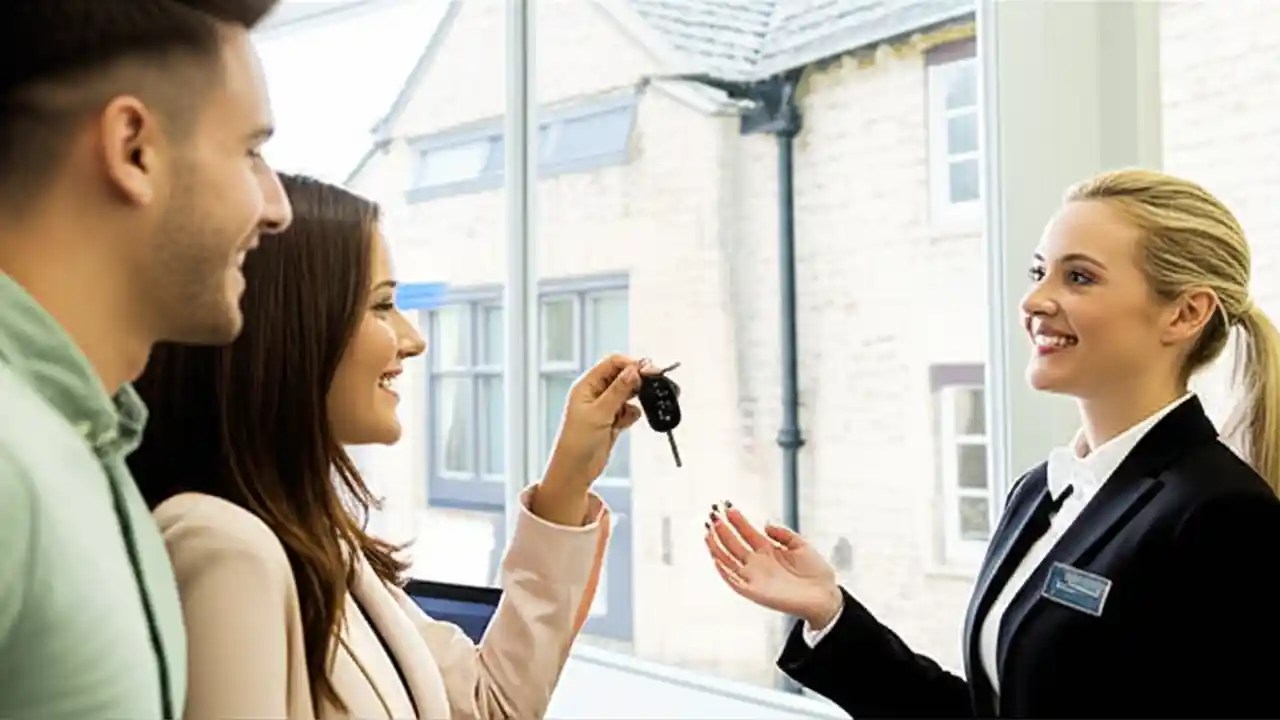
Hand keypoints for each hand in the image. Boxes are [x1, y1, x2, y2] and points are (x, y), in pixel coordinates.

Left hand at [541, 354, 647, 499]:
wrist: (575, 471)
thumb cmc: (578, 442)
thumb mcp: (600, 413)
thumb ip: (618, 391)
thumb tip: (634, 370)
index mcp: (587, 386)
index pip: (612, 364)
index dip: (631, 365)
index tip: (649, 371)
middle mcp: (595, 394)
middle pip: (622, 376)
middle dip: (637, 381)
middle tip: (654, 385)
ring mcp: (604, 408)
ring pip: (627, 394)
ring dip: (635, 399)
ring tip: (637, 408)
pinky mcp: (611, 422)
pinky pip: (628, 411)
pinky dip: (632, 415)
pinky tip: (626, 423)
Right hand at [704, 503, 841, 627]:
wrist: (825, 596)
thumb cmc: (817, 573)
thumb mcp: (802, 546)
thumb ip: (784, 534)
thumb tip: (766, 525)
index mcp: (769, 551)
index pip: (748, 533)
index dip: (738, 521)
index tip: (728, 508)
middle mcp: (759, 563)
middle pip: (734, 545)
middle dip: (723, 531)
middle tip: (714, 516)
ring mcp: (755, 577)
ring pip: (729, 561)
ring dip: (717, 547)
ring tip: (709, 532)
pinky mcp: (754, 592)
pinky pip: (734, 581)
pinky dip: (724, 571)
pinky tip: (716, 558)